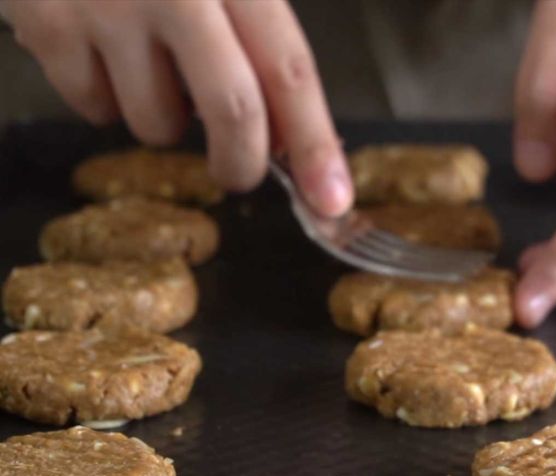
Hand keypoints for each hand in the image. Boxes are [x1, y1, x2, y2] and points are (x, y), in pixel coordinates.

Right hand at [0, 0, 350, 214]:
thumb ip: (260, 39)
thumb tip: (286, 138)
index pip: (289, 69)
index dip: (316, 144)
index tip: (331, 201)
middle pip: (233, 109)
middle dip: (241, 162)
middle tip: (238, 172)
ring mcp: (107, 6)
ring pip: (157, 123)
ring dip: (164, 118)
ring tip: (151, 67)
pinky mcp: (47, 23)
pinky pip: (91, 108)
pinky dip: (104, 98)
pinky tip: (103, 51)